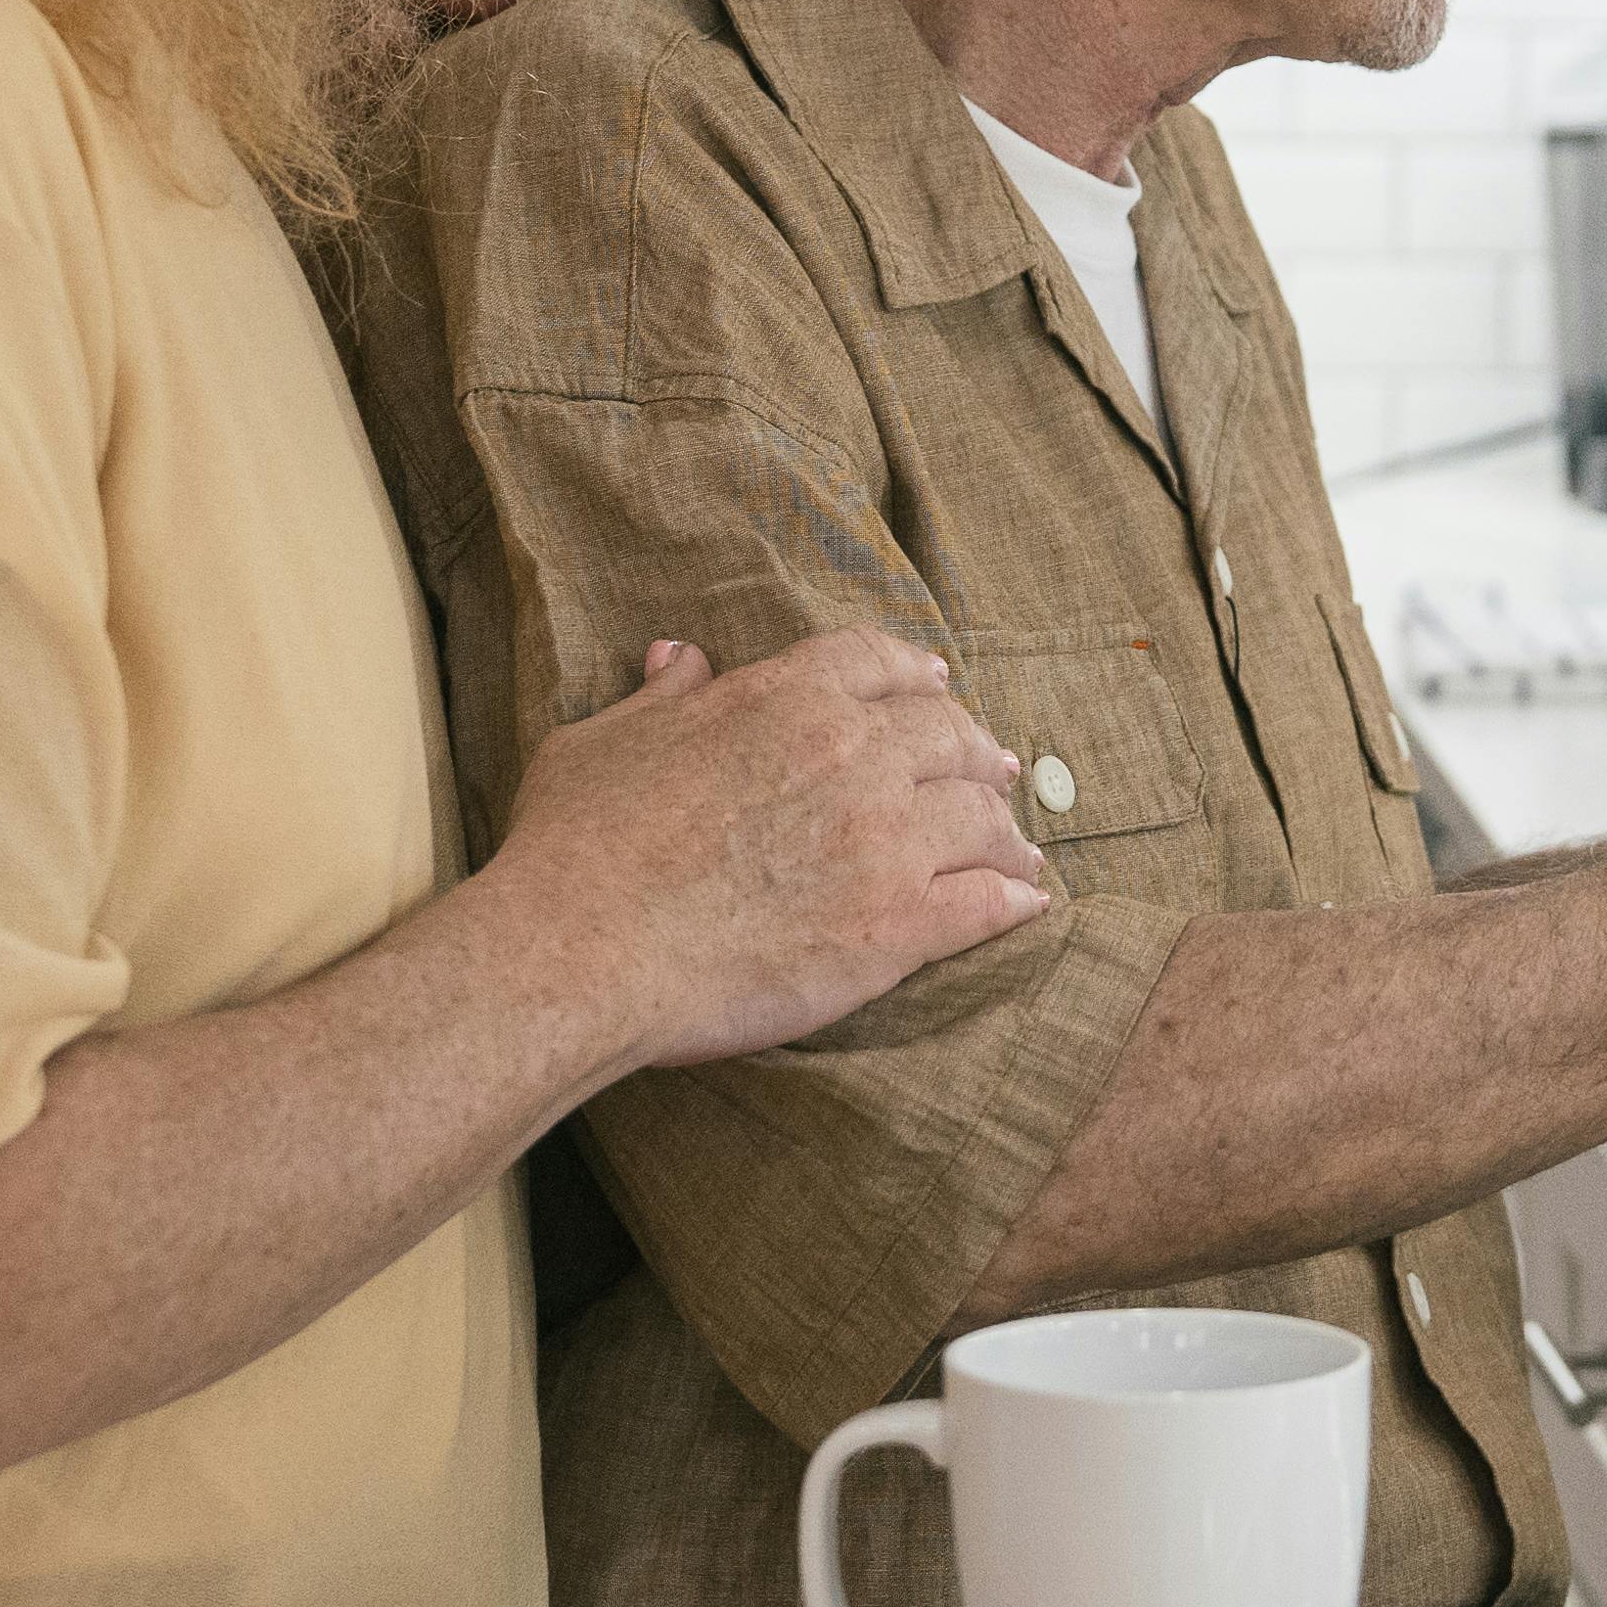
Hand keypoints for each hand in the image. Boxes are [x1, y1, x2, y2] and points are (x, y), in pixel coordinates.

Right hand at [478, 623, 1051, 1070]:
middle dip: (975, 750)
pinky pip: (985, 903)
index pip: (877, 662)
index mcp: (784, 697)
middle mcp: (850, 755)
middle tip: (995, 768)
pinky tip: (1027, 903)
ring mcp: (883, 841)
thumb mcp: (605, 741)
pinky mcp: (896, 925)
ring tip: (1017, 847)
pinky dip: (1014, 899)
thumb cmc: (578, 845)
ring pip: (980, 818)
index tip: (937, 684)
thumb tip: (677, 658)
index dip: (916, 673)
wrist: (583, 948)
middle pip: (947, 736)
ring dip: (1004, 830)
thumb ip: (660, 698)